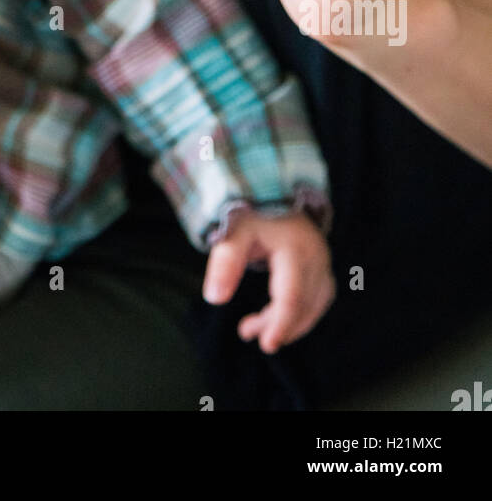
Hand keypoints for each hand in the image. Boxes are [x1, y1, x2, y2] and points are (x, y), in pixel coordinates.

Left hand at [201, 209, 335, 351]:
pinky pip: (317, 300)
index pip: (293, 296)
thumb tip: (214, 299)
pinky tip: (277, 317)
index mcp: (296, 248)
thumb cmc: (252, 212)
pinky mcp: (322, 268)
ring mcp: (323, 262)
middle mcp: (316, 257)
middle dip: (276, 325)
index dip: (282, 324)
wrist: (274, 191)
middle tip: (246, 331)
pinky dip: (299, 314)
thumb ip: (225, 262)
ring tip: (255, 327)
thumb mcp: (234, 231)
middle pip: (302, 305)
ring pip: (312, 305)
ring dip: (287, 323)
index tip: (266, 345)